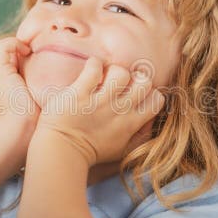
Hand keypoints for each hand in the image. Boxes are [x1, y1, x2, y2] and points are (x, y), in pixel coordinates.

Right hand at [0, 37, 39, 128]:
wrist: (21, 129)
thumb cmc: (31, 121)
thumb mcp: (33, 101)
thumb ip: (34, 89)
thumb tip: (50, 79)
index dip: (10, 54)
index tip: (30, 59)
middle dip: (8, 48)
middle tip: (28, 54)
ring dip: (12, 45)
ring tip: (28, 53)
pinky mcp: (0, 71)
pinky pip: (3, 45)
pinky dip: (15, 44)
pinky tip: (28, 53)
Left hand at [32, 56, 164, 166]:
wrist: (61, 153)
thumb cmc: (90, 152)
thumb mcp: (121, 150)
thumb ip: (138, 137)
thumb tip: (148, 123)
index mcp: (131, 124)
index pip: (157, 99)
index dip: (149, 92)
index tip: (134, 93)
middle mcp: (119, 111)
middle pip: (144, 82)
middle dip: (135, 77)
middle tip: (120, 83)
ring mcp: (100, 101)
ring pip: (121, 72)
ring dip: (112, 70)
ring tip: (102, 78)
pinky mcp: (80, 93)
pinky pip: (94, 67)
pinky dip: (94, 64)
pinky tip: (90, 70)